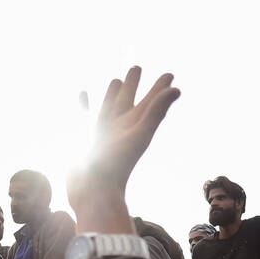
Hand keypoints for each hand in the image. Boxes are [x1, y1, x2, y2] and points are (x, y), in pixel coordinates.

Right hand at [67, 66, 180, 229]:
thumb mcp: (138, 136)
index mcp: (136, 127)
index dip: (161, 88)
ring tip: (116, 79)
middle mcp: (120, 129)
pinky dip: (85, 105)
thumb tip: (176, 89)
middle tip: (137, 66)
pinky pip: (85, 116)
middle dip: (134, 85)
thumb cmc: (115, 166)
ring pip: (109, 107)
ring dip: (113, 94)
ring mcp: (102, 134)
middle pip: (130, 101)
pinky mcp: (85, 138)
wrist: (92, 192)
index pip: (152, 103)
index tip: (170, 75)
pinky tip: (83, 95)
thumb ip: (155, 112)